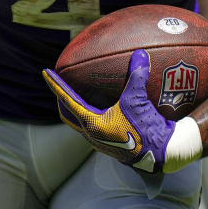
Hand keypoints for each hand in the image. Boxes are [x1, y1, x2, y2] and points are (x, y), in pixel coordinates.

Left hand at [42, 49, 175, 173]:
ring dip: (76, 108)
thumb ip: (136, 76)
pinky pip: (95, 126)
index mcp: (91, 124)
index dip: (55, 85)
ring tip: (78, 94)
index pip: (67, 100)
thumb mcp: (138, 101)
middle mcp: (92, 134)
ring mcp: (101, 141)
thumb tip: (140, 53)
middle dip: (62, 99)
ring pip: (81, 122)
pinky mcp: (112, 144)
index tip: (45, 72)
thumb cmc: (146, 129)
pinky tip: (102, 107)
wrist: (162, 155)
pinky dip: (92, 114)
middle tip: (59, 84)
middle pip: (68, 114)